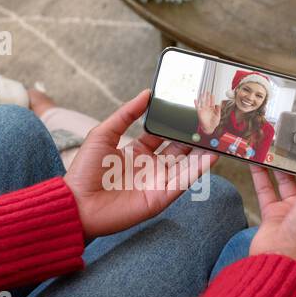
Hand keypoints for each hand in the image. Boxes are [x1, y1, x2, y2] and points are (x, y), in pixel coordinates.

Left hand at [64, 89, 216, 238]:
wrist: (77, 203)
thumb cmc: (85, 170)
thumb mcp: (104, 133)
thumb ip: (126, 114)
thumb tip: (146, 93)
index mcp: (137, 151)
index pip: (163, 134)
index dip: (175, 123)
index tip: (189, 109)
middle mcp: (150, 167)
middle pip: (179, 149)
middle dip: (194, 136)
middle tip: (210, 121)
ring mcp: (156, 183)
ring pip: (186, 165)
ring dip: (202, 152)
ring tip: (218, 137)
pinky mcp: (160, 198)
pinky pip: (182, 182)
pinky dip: (197, 170)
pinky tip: (210, 156)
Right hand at [194, 91, 220, 133]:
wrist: (209, 128)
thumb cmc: (214, 123)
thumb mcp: (218, 116)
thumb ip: (218, 110)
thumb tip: (219, 104)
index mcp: (212, 109)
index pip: (212, 102)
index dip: (212, 98)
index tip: (212, 94)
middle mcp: (207, 108)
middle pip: (207, 101)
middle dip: (207, 96)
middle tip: (207, 91)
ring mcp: (203, 110)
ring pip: (202, 102)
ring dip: (202, 98)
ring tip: (202, 93)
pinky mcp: (200, 112)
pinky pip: (197, 107)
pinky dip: (196, 103)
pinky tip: (195, 99)